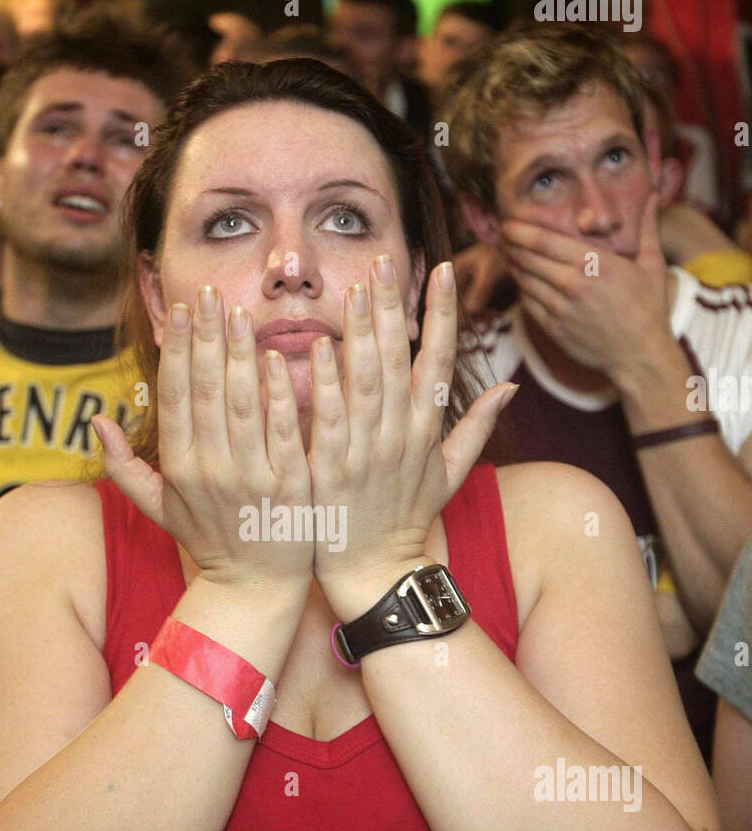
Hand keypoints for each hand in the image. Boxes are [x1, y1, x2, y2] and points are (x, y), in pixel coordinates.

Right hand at [92, 287, 313, 588]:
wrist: (255, 590)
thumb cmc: (209, 541)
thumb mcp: (159, 509)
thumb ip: (124, 467)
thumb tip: (95, 421)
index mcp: (179, 468)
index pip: (175, 397)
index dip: (176, 351)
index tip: (180, 311)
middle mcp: (211, 469)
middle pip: (206, 390)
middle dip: (206, 337)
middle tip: (209, 292)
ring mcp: (252, 477)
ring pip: (242, 403)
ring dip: (239, 353)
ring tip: (239, 312)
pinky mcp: (290, 485)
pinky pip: (283, 430)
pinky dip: (280, 393)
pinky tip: (277, 357)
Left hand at [307, 253, 515, 621]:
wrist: (374, 572)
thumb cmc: (405, 519)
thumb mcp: (449, 473)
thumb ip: (477, 426)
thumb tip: (512, 389)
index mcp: (428, 429)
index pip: (439, 358)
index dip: (442, 312)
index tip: (443, 269)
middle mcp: (401, 435)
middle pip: (399, 358)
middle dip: (393, 305)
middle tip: (385, 258)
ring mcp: (366, 452)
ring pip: (366, 380)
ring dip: (361, 331)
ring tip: (357, 284)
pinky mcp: (332, 470)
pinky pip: (329, 419)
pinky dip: (324, 383)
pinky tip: (318, 347)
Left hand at [501, 192, 672, 384]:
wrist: (640, 356)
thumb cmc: (648, 308)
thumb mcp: (653, 264)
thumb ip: (647, 226)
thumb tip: (653, 191)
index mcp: (594, 263)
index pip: (544, 241)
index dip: (520, 231)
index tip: (508, 222)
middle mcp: (572, 283)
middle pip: (528, 258)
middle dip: (511, 245)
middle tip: (502, 235)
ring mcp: (559, 308)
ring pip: (524, 280)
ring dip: (513, 266)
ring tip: (508, 254)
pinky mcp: (553, 328)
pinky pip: (528, 304)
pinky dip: (522, 290)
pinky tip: (522, 281)